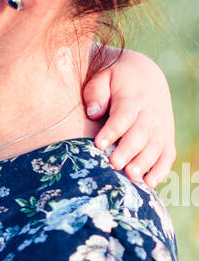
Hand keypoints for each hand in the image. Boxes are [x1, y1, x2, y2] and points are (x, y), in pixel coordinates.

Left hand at [83, 48, 175, 187]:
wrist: (145, 75)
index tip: (99, 144)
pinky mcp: (166, 138)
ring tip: (131, 176)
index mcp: (133, 98)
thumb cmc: (116, 80)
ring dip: (144, 163)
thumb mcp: (104, 77)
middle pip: (141, 134)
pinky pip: (167, 156)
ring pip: (155, 147)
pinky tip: (149, 185)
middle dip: (128, 150)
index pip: (123, 116)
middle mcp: (150, 114)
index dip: (112, 130)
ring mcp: (161, 128)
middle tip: (114, 164)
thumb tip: (93, 112)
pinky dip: (161, 171)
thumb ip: (96, 92)